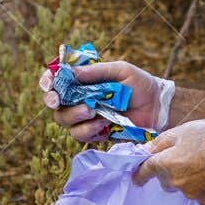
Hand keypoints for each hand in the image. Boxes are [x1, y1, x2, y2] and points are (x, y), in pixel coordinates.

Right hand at [39, 60, 174, 142]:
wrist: (157, 108)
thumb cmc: (140, 85)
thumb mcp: (120, 70)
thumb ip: (96, 72)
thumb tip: (70, 73)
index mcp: (83, 81)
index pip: (56, 80)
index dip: (47, 81)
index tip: (49, 84)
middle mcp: (80, 99)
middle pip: (54, 103)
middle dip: (54, 101)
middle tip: (61, 101)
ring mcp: (86, 117)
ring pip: (64, 120)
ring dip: (74, 116)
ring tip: (92, 111)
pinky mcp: (95, 133)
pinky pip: (80, 134)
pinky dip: (88, 129)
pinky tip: (102, 124)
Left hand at [130, 116, 204, 204]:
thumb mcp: (184, 131)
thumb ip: (160, 143)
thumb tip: (145, 151)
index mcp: (167, 163)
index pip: (145, 171)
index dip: (139, 174)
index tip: (136, 178)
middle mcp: (176, 182)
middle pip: (166, 181)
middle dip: (171, 172)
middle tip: (188, 158)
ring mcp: (192, 195)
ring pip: (183, 188)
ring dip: (189, 179)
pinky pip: (200, 196)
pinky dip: (204, 188)